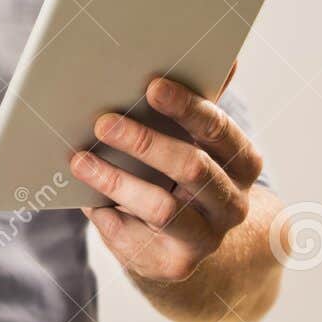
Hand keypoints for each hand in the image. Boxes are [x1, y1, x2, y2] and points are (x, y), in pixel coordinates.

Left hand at [71, 77, 263, 282]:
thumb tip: (224, 56)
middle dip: (144, 142)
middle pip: (191, 168)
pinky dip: (108, 216)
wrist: (187, 246)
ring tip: (79, 161)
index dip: (187, 107)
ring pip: (163, 209)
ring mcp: (207, 238)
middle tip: (102, 121)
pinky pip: (136, 239)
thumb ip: (203, 104)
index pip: (218, 130)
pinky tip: (87, 201)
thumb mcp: (195, 142)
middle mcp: (232, 203)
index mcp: (242, 162)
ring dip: (116, 181)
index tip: (151, 85)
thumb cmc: (183, 177)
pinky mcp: (175, 265)